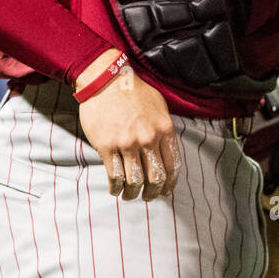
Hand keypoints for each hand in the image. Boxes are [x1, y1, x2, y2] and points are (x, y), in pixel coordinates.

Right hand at [75, 50, 180, 200]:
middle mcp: (148, 139)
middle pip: (155, 178)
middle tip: (149, 197)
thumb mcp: (159, 105)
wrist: (106, 80)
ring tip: (130, 196)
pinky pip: (115, 175)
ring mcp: (127, 143)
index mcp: (164, 129)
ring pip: (135, 181)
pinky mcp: (107, 147)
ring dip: (133, 193)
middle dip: (153, 193)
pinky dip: (116, 188)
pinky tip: (116, 190)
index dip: (170, 183)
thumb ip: (164, 128)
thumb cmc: (133, 91)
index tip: (166, 191)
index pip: (172, 165)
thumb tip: (167, 150)